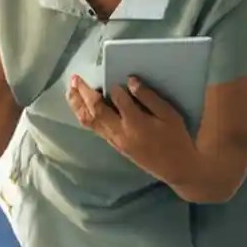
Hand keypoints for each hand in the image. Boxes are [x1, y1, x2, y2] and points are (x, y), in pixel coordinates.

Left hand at [65, 75, 190, 178]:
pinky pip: (94, 129)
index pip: (118, 98)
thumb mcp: (169, 115)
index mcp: (135, 122)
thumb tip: (131, 81)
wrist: (175, 168)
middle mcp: (119, 131)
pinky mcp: (114, 145)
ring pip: (89, 121)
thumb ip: (150, 98)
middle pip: (95, 110)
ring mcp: (114, 140)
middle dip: (83, 93)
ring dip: (78, 105)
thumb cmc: (176, 139)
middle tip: (75, 78)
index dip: (115, 87)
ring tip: (70, 90)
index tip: (116, 78)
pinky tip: (82, 107)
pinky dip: (85, 115)